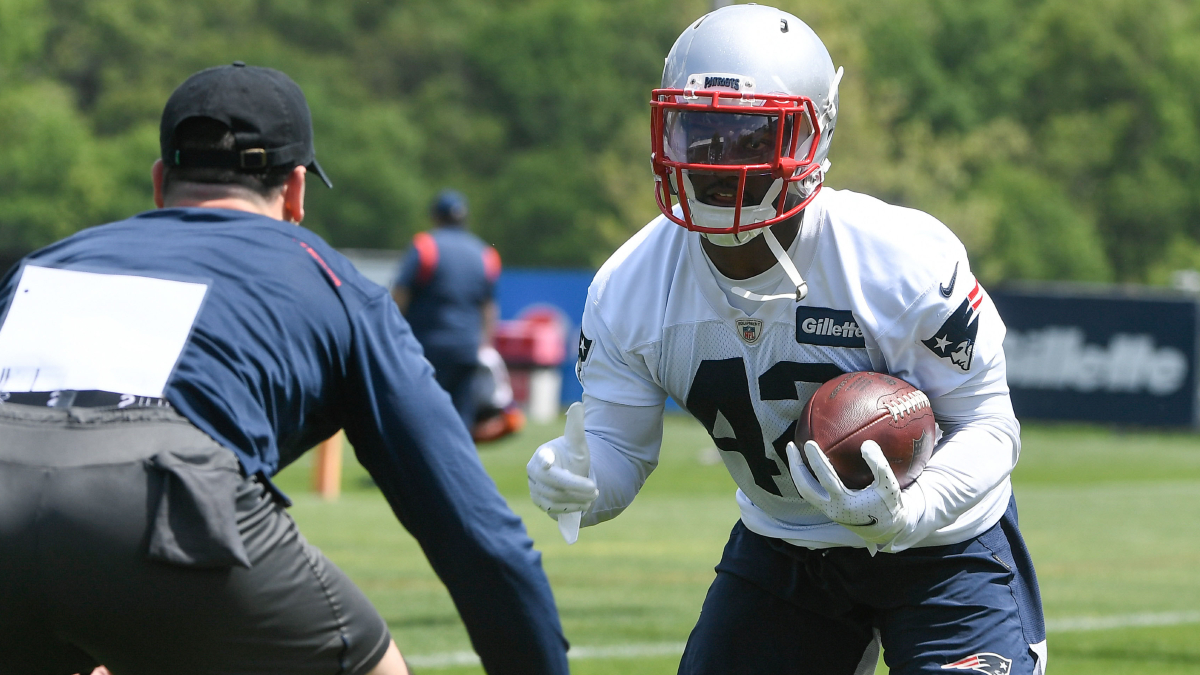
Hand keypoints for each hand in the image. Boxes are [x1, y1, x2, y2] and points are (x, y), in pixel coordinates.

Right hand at [527, 402, 596, 541]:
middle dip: (577, 488)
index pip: (542, 458)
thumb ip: (576, 426)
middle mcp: (534, 472)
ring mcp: (534, 488)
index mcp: (542, 454)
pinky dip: (570, 508)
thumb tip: (578, 404)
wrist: (570, 477)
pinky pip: (553, 509)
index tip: (548, 462)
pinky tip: (583, 505)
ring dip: (577, 499)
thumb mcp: (578, 443)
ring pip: (555, 498)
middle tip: (596, 490)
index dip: (545, 460)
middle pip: (555, 483)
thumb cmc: (572, 458)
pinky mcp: (539, 503)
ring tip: (592, 498)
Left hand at [786, 439, 921, 550]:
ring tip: (792, 453)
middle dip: (796, 466)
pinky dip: (804, 478)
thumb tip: (866, 444)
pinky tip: (805, 463)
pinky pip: (810, 492)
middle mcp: (832, 508)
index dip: (816, 461)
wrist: (887, 530)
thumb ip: (879, 465)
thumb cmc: (889, 505)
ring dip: (797, 472)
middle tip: (790, 446)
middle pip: (805, 488)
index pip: (825, 479)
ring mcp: (828, 510)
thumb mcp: (889, 486)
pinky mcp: (828, 510)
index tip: (808, 443)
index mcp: (846, 503)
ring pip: (804, 491)